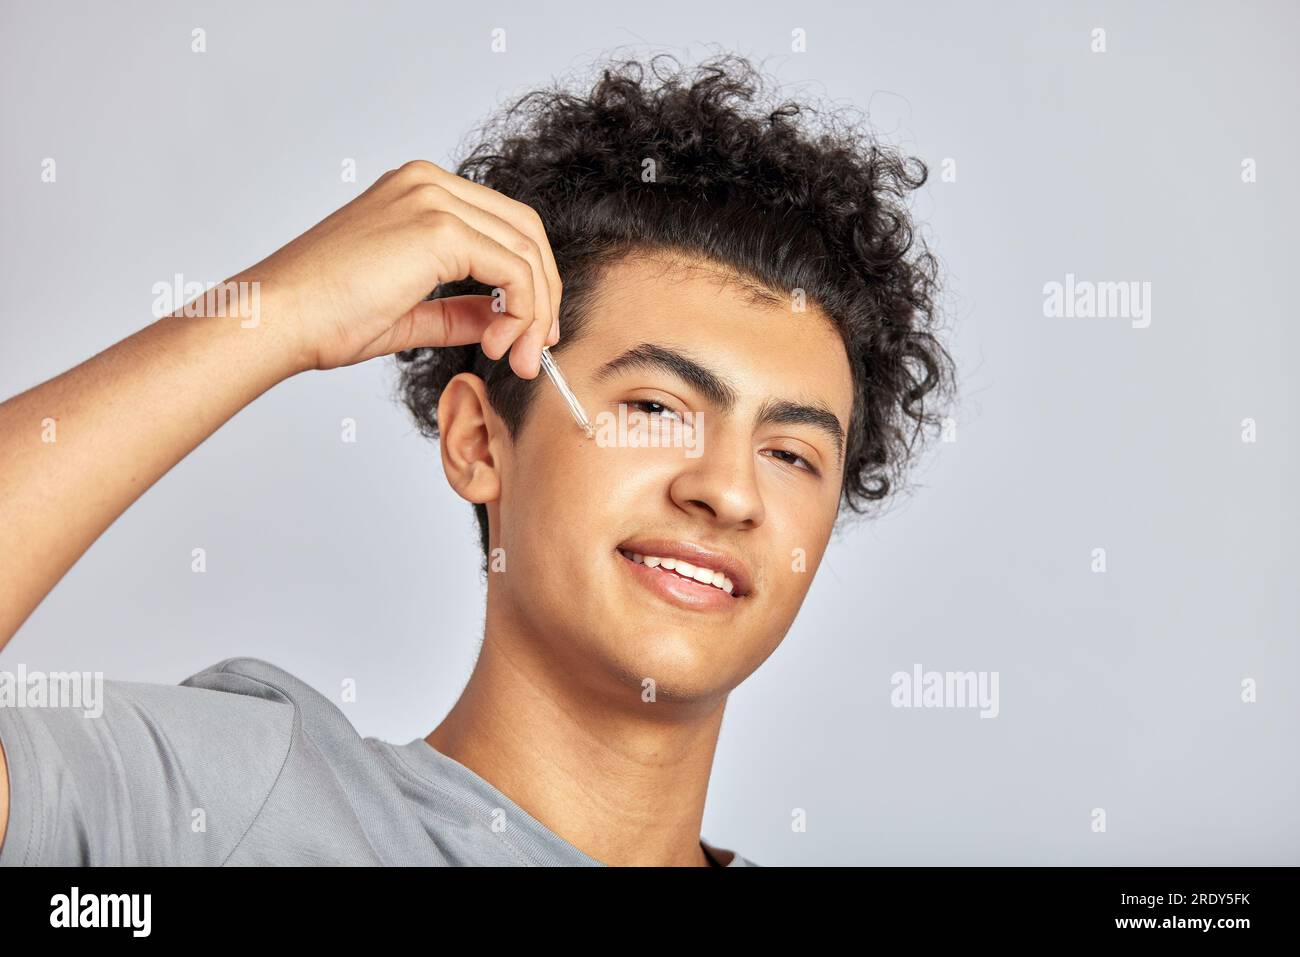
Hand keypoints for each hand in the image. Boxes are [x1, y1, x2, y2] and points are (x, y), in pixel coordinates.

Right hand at [237, 159, 562, 377]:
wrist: (277, 319)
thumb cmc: (323, 316)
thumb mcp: (409, 311)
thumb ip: (460, 311)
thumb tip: (503, 322)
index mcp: (419, 190)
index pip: (503, 224)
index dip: (530, 280)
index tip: (526, 334)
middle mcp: (429, 182)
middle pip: (525, 229)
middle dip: (544, 295)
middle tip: (536, 350)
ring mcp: (434, 198)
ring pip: (526, 250)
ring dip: (535, 313)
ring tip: (516, 358)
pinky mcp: (439, 228)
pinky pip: (513, 270)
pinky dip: (522, 312)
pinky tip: (498, 345)